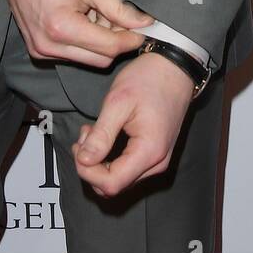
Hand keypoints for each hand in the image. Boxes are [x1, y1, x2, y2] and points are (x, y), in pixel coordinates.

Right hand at [0, 0, 151, 67]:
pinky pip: (71, 55)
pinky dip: (83, 42)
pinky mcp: (37, 51)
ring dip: (99, 43)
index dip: (131, 39)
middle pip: (100, 60)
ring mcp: (41, 51)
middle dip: (115, 41)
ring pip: (87, 60)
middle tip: (119, 19)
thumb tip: (143, 23)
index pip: (109, 47)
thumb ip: (119, 8)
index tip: (143, 30)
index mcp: (62, 27)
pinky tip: (80, 20)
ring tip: (94, 14)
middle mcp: (49, 46)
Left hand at [71, 50, 194, 196]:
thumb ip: (101, 135)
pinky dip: (110, 158)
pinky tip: (103, 134)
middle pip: (115, 185)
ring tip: (92, 131)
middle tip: (84, 135)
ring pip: (119, 178)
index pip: (111, 184)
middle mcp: (156, 163)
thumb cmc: (148, 79)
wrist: (174, 67)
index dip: (88, 172)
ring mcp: (157, 160)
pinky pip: (127, 168)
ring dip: (99, 161)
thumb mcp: (118, 102)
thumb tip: (83, 160)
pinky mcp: (154, 153)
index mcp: (149, 152)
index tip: (78, 146)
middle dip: (91, 165)